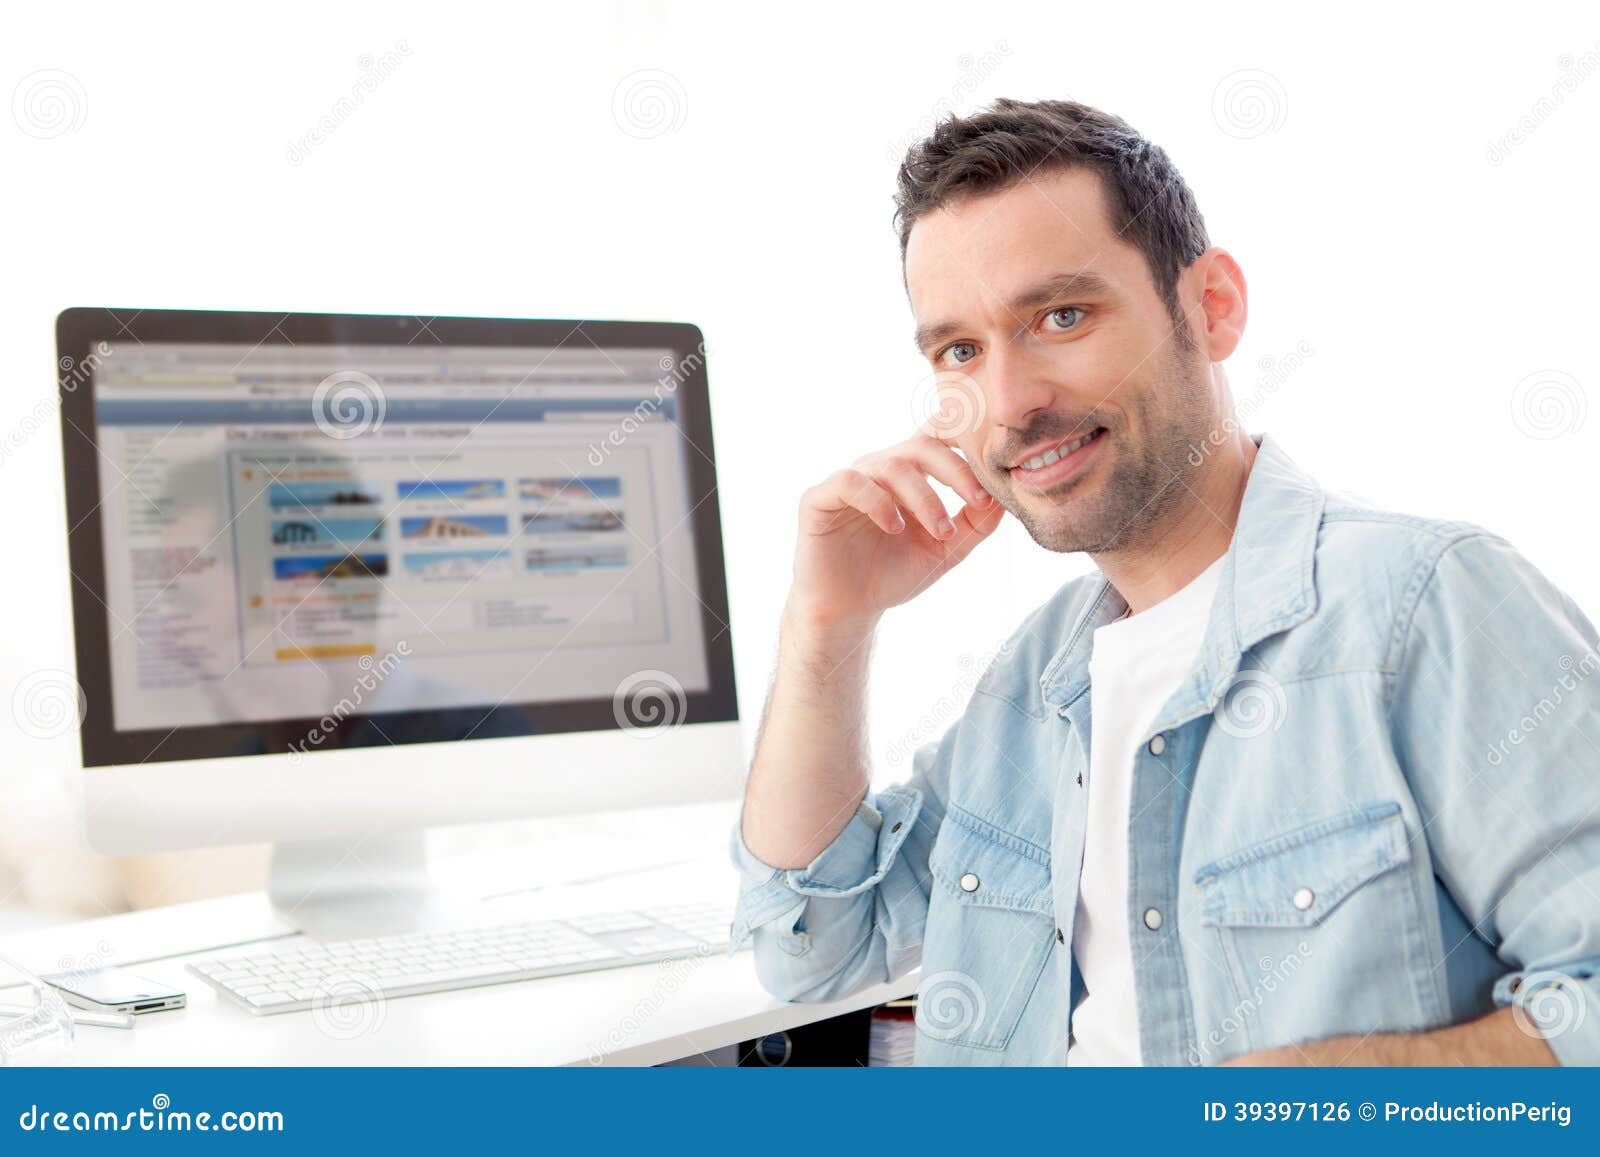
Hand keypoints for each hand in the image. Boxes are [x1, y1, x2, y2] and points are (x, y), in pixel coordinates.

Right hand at [789, 431, 1003, 631]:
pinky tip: (894, 526)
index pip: (938, 442)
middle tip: (977, 501)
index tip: (993, 481)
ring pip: (890, 466)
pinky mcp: (819, 498)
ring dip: (924, 497)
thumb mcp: (944, 551)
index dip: (965, 450)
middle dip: (954, 471)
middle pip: (921, 447)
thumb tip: (1005, 499)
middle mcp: (878, 469)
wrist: (849, 609)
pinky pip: (849, 482)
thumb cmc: (892, 573)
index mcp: (908, 474)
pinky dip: (877, 501)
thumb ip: (974, 526)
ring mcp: (848, 480)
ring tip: (940, 531)